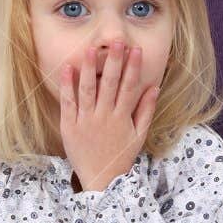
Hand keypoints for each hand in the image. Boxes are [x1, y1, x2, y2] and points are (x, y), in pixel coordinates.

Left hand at [60, 39, 158, 192]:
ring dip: (90, 69)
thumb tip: (154, 87)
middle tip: (117, 42)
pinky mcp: (70, 126)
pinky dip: (68, 86)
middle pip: (110, 84)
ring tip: (91, 50)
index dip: (133, 67)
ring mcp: (86, 121)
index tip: (136, 50)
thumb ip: (146, 111)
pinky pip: (69, 103)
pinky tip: (68, 68)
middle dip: (114, 62)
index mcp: (122, 118)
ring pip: (88, 90)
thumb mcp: (138, 136)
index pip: (130, 87)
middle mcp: (104, 117)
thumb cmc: (121, 157)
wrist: (101, 180)